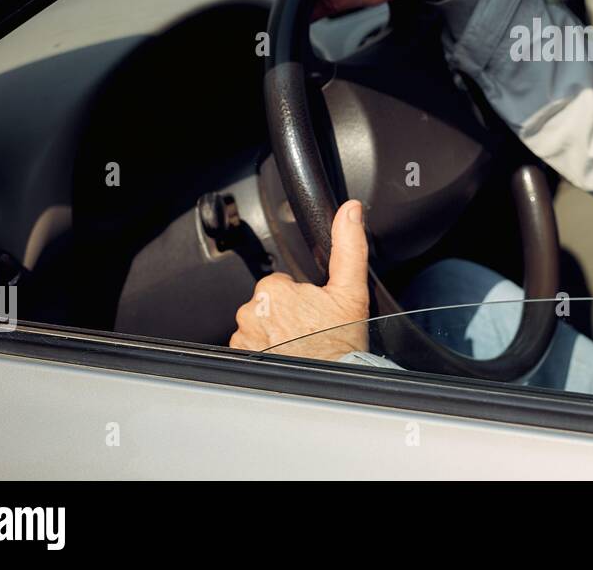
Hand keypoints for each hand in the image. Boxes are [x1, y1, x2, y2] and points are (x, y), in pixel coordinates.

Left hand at [230, 200, 372, 359]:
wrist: (334, 382)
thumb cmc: (341, 341)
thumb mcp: (351, 289)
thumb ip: (348, 245)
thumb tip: (350, 211)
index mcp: (273, 290)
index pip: (280, 284)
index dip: (300, 296)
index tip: (315, 311)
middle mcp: (251, 313)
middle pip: (267, 305)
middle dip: (285, 314)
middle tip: (310, 328)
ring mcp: (244, 339)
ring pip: (258, 327)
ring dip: (274, 334)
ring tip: (300, 345)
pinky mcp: (242, 359)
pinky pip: (250, 349)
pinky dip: (265, 352)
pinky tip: (287, 357)